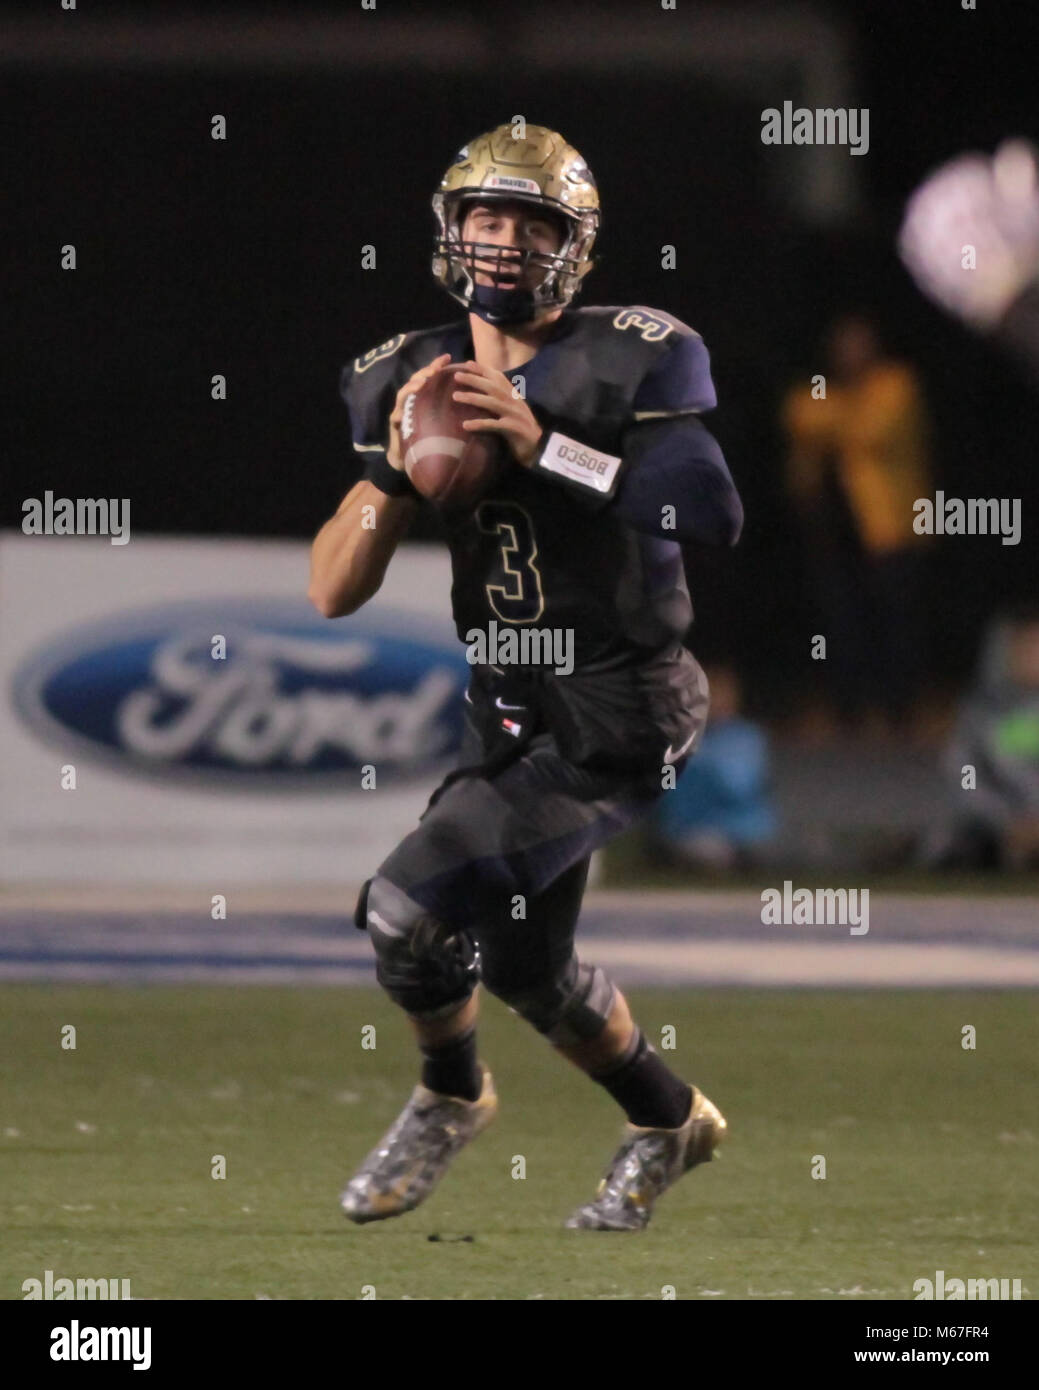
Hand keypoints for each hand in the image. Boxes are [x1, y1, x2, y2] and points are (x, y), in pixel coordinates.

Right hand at [386, 354, 451, 468]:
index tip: (448, 357)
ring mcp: (402, 412)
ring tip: (420, 385)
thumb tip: (477, 402)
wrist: (412, 460)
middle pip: (415, 381)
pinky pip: (395, 418)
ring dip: (410, 388)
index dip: (437, 366)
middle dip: (424, 373)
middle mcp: (412, 401)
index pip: (430, 377)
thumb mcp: (445, 422)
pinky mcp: (395, 426)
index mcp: (424, 398)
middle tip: (434, 370)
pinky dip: (398, 414)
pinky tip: (402, 413)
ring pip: (402, 395)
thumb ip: (455, 411)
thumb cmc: (432, 440)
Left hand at [451, 360, 543, 467]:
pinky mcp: (513, 429)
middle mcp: (514, 402)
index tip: (467, 364)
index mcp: (514, 396)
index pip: (498, 378)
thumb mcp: (514, 411)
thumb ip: (503, 401)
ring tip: (455, 396)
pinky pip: (493, 425)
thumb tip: (484, 394)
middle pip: (492, 386)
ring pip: (491, 402)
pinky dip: (479, 424)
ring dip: (472, 398)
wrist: (540, 448)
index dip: (483, 369)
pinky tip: (465, 425)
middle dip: (474, 379)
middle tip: (456, 376)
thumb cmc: (522, 431)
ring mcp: (514, 414)